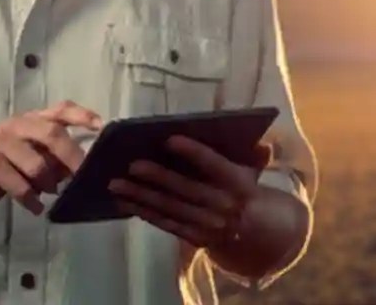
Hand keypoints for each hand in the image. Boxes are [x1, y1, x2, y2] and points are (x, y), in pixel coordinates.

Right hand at [0, 100, 102, 214]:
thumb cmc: (9, 165)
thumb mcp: (35, 155)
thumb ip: (58, 155)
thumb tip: (88, 166)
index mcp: (31, 120)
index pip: (60, 109)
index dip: (81, 114)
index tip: (101, 125)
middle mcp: (17, 126)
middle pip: (52, 133)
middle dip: (72, 156)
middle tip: (83, 175)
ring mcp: (1, 144)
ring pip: (37, 165)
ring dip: (48, 183)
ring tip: (49, 192)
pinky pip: (20, 186)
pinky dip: (31, 200)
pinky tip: (35, 207)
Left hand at [107, 135, 272, 247]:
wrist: (252, 230)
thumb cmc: (242, 188)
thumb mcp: (252, 170)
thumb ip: (252, 154)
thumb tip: (260, 141)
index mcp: (238, 184)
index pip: (215, 165)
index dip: (194, 153)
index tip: (170, 139)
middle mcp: (222, 206)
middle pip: (185, 189)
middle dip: (157, 177)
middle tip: (131, 164)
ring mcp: (206, 224)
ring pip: (169, 208)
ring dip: (140, 196)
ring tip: (115, 183)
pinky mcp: (192, 237)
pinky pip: (165, 223)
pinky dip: (142, 212)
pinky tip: (123, 200)